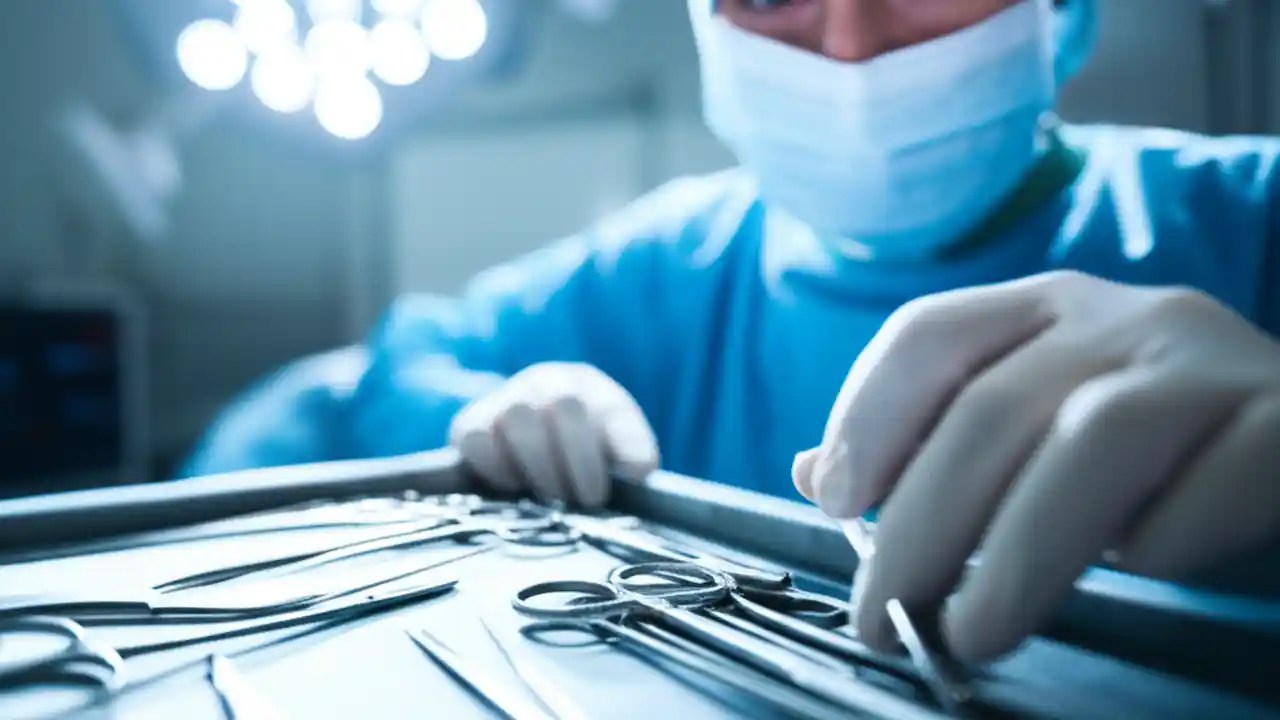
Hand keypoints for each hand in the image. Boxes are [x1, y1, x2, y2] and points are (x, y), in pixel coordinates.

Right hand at [449, 362, 658, 507]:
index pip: (613, 407)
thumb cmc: (580, 458)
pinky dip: (497, 467)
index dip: (627, 441)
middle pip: (565, 404)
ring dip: (541, 467)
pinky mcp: (467, 425)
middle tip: (588, 499)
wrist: (524, 455)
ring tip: (553, 496)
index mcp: (589, 386)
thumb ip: (633, 456)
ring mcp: (504, 399)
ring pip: (520, 415)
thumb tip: (639, 468)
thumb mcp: (614, 453)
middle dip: (580, 461)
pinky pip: (477, 437)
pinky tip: (514, 486)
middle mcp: (545, 382)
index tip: (636, 474)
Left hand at [792, 271, 1279, 661]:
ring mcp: (1211, 365)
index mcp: (1049, 310)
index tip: (837, 500)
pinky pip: (1207, 488)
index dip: (866, 413)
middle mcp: (1125, 318)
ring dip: (1015, 552)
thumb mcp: (1045, 436)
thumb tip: (821, 475)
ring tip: (974, 632)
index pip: (929, 335)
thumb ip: (943, 447)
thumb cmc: (1161, 455)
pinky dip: (1160, 541)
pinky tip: (1141, 568)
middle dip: (920, 525)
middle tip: (883, 616)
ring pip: (1089, 441)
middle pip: (991, 408)